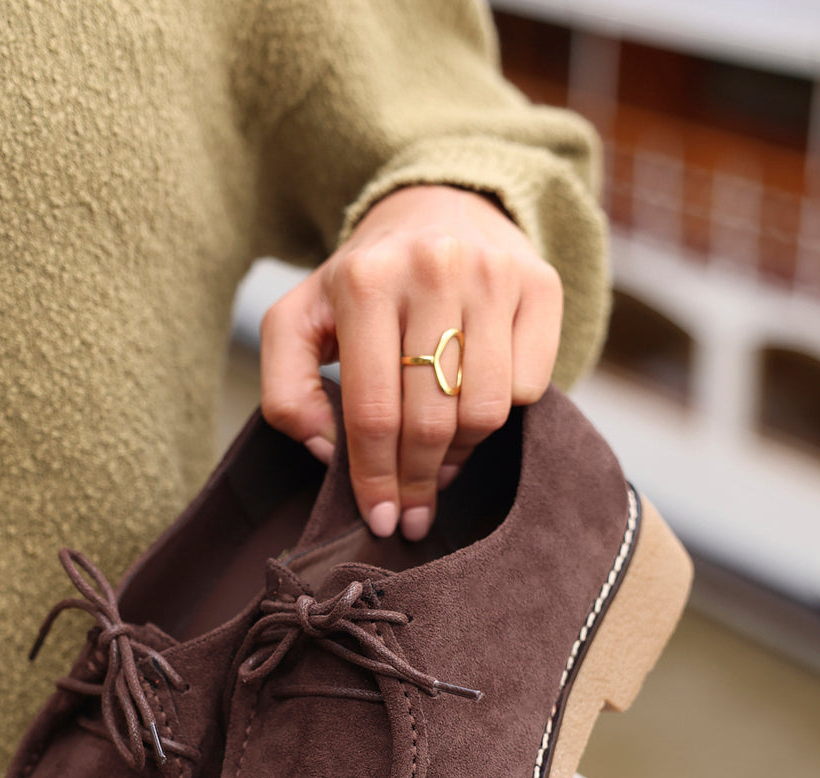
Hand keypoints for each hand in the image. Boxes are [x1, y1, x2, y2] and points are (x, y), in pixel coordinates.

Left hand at [260, 184, 562, 538]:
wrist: (438, 207)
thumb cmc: (363, 284)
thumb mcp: (298, 322)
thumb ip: (286, 391)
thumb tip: (329, 452)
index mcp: (364, 281)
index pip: (373, 412)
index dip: (377, 479)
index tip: (382, 520)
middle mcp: (433, 268)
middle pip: (431, 420)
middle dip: (419, 481)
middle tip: (414, 514)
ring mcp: (494, 273)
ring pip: (486, 411)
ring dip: (461, 452)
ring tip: (439, 454)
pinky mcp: (542, 283)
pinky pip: (530, 386)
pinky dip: (502, 411)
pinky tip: (473, 401)